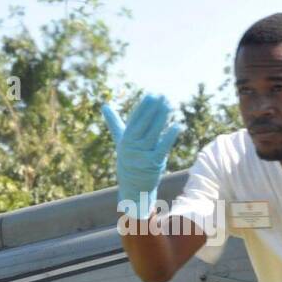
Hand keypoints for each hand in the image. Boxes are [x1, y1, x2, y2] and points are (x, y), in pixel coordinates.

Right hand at [101, 94, 182, 210]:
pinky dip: (170, 136)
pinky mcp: (153, 163)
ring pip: (153, 133)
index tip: (152, 94)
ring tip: (170, 105)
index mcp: (126, 138)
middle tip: (163, 96)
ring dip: (162, 118)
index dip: (144, 106)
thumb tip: (104, 105)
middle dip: (153, 109)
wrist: (133, 186)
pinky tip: (177, 125)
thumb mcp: (121, 141)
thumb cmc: (129, 159)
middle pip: (144, 124)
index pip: (135, 119)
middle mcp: (132, 145)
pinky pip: (163, 147)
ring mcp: (142, 154)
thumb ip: (115, 123)